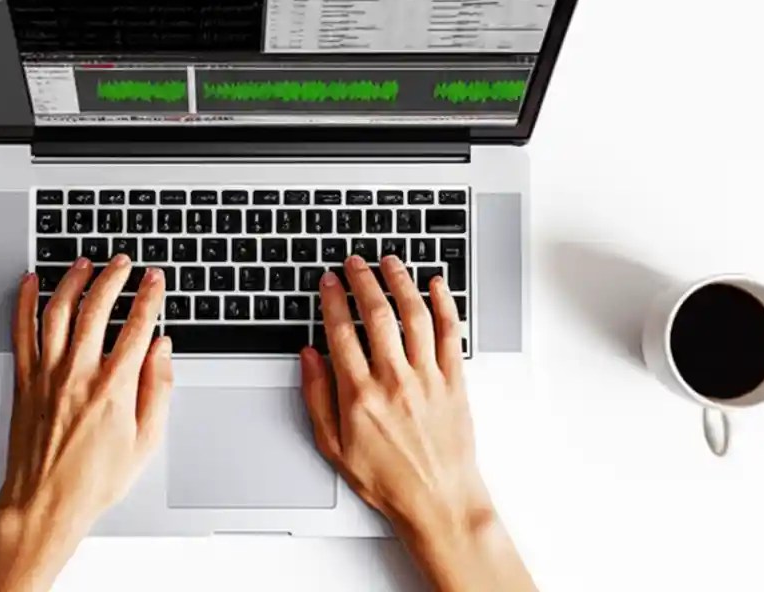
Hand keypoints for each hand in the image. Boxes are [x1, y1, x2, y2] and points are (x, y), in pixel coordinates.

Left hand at [0, 255, 171, 591]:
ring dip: (73, 280)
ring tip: (86, 263)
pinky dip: (25, 302)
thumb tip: (162, 351)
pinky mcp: (24, 380)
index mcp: (114, 388)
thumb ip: (158, 389)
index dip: (149, 296)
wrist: (45, 502)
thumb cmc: (92, 480)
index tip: (154, 279)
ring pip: (58, 310)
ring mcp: (47, 374)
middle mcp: (78, 373)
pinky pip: (22, 331)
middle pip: (96, 307)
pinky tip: (31, 283)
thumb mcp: (146, 442)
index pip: (136, 326)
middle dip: (114, 277)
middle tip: (124, 263)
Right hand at [300, 254, 534, 591]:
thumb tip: (309, 357)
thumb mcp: (333, 446)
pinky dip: (445, 304)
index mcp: (360, 395)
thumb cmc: (386, 480)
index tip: (328, 281)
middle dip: (362, 280)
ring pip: (413, 315)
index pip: (341, 331)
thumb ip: (317, 397)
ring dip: (400, 282)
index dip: (331, 299)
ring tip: (390, 263)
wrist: (437, 501)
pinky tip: (436, 285)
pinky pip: (450, 333)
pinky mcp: (454, 381)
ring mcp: (427, 378)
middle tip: (355, 263)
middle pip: (376, 314)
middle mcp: (394, 380)